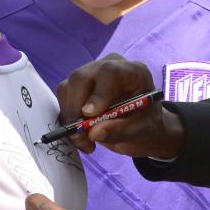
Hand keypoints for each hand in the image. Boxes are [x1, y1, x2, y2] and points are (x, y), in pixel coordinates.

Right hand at [55, 53, 184, 158]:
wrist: (140, 123)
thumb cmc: (145, 122)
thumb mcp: (141, 130)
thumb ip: (121, 131)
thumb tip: (94, 133)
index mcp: (133, 72)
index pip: (109, 72)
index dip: (97, 93)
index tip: (90, 115)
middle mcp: (109, 67)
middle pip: (81, 77)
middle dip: (75, 109)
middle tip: (81, 137)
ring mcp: (92, 74)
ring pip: (67, 88)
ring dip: (70, 118)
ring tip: (85, 142)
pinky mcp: (79, 86)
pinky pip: (64, 98)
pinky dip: (68, 119)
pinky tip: (82, 135)